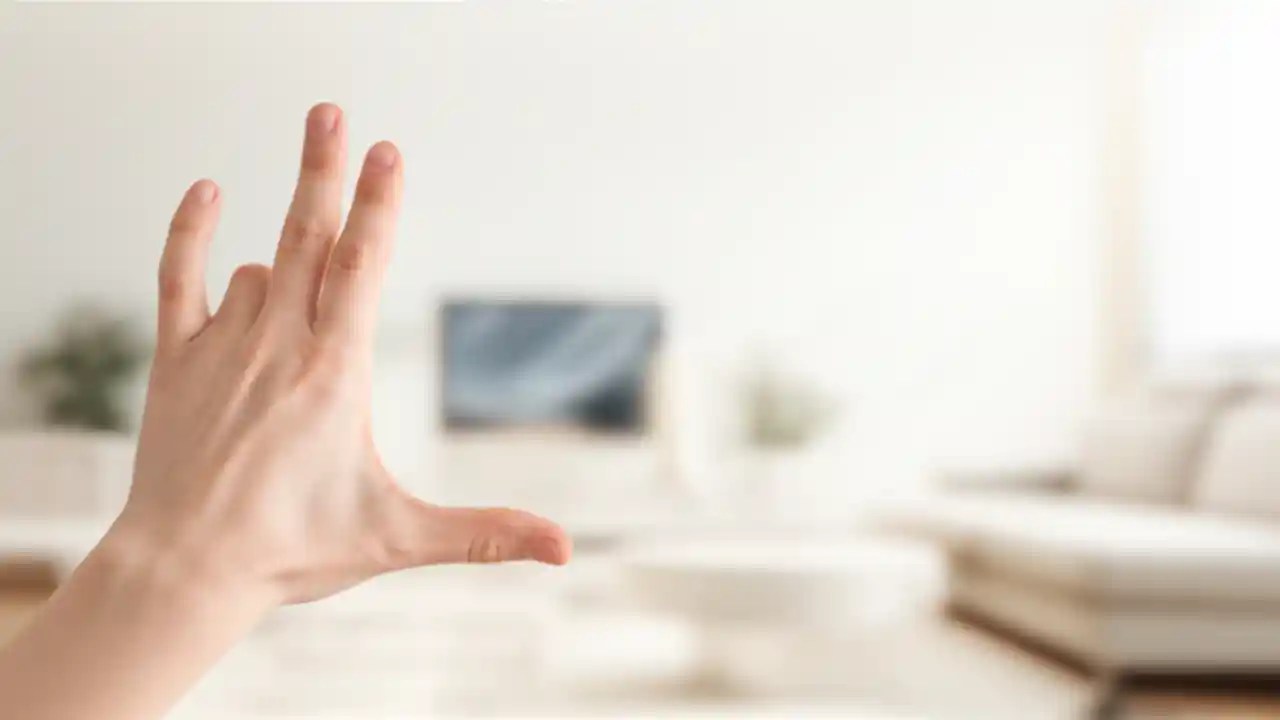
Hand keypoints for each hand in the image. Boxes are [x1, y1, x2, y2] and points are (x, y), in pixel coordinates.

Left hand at [114, 102, 569, 605]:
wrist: (184, 572)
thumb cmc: (292, 552)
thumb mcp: (399, 539)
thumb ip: (484, 534)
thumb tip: (566, 549)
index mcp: (335, 375)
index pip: (362, 268)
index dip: (379, 206)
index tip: (388, 151)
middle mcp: (280, 347)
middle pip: (309, 239)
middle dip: (325, 172)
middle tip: (332, 112)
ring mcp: (224, 350)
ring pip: (259, 265)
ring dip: (285, 228)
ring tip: (310, 213)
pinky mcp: (177, 363)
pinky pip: (181, 279)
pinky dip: (192, 232)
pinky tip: (209, 192)